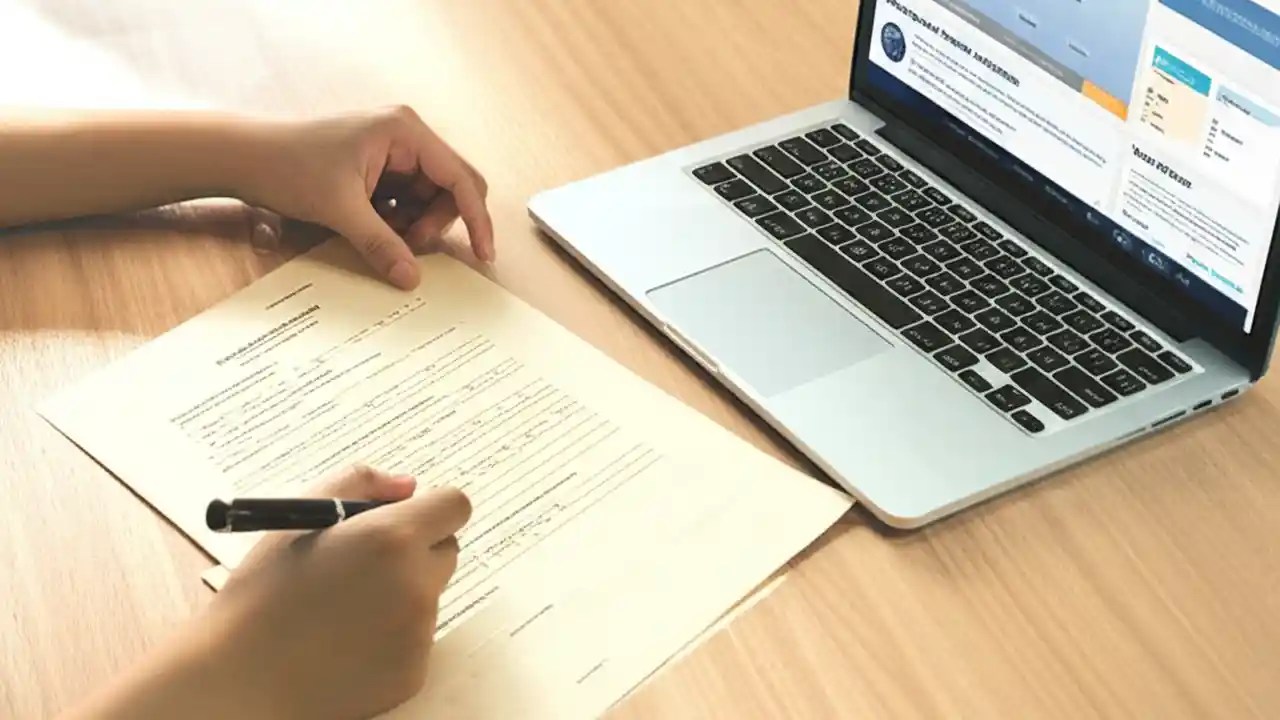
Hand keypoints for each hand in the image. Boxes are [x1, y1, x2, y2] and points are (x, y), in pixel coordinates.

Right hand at [59, 466, 469, 719]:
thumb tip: (408, 486)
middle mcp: (417, 584)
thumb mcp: (301, 515)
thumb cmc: (264, 591)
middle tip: (365, 565)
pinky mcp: (413, 672)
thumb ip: (361, 482)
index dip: (431, 509)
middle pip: (446, 552)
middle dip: (417, 551)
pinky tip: (346, 643)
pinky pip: (416, 641)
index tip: (406, 519)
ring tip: (342, 609)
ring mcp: (419, 633)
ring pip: (428, 597)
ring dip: (401, 595)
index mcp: (393, 538)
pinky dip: (392, 637)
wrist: (242, 678)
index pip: (455, 506)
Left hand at [242, 106, 493, 289]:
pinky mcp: (380, 167)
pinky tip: (371, 225)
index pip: (460, 178)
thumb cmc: (287, 164)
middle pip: (451, 189)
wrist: (243, 156)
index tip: (485, 253)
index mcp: (405, 131)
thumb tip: (412, 279)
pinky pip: (408, 201)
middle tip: (409, 248)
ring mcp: (393, 151)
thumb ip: (381, 244)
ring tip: (380, 234)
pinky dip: (398, 221)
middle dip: (436, 223)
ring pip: (430, 199)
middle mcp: (406, 136)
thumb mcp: (339, 210)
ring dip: (414, 225)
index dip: (477, 218)